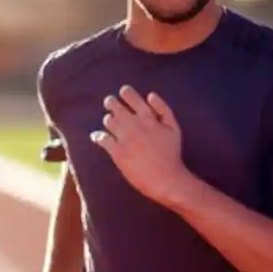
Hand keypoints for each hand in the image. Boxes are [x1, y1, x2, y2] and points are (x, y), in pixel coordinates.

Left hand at [92, 85, 195, 207]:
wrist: (166, 179)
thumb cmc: (171, 154)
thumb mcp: (174, 128)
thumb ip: (163, 109)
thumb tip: (150, 94)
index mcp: (149, 117)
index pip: (131, 97)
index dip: (125, 92)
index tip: (123, 93)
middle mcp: (135, 125)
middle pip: (115, 106)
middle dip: (110, 102)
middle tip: (110, 104)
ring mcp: (125, 138)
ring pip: (108, 121)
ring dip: (108, 120)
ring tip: (110, 123)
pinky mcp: (117, 152)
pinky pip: (102, 138)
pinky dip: (98, 136)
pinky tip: (97, 137)